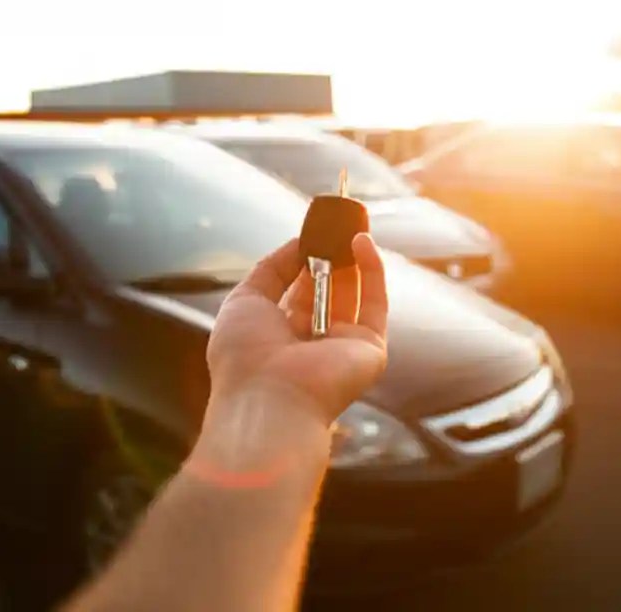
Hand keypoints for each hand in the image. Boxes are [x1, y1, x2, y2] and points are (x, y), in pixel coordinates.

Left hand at [206, 234, 387, 426]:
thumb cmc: (245, 357)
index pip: (298, 288)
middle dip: (332, 252)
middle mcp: (313, 341)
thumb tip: (298, 243)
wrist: (267, 401)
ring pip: (354, 292)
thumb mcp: (244, 300)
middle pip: (329, 288)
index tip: (312, 228)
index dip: (305, 257)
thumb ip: (271, 269)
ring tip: (351, 220)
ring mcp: (343, 345)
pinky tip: (361, 242)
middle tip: (336, 219)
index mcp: (280, 334)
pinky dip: (372, 270)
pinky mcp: (370, 348)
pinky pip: (375, 303)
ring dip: (353, 255)